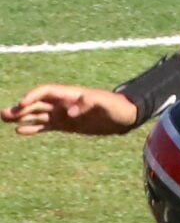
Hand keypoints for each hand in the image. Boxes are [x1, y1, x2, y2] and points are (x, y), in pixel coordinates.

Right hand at [3, 85, 139, 136]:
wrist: (126, 117)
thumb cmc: (117, 107)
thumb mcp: (105, 104)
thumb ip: (88, 103)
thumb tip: (69, 112)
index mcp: (70, 94)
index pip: (46, 92)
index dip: (33, 96)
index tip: (22, 105)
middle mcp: (64, 103)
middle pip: (37, 103)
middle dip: (20, 107)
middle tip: (4, 114)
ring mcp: (63, 114)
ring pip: (37, 114)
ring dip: (22, 117)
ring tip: (5, 120)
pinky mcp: (67, 125)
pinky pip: (46, 126)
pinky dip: (33, 127)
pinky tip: (20, 130)